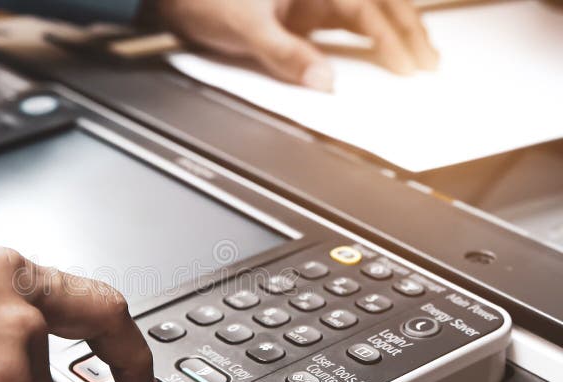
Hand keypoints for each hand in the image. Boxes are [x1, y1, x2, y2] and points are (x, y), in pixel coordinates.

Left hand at [158, 0, 438, 90]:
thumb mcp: (243, 28)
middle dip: (408, 30)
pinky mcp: (302, 12)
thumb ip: (285, 54)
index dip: (391, 36)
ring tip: (421, 56)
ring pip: (368, 10)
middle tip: (430, 63)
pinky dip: (369, 37)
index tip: (409, 64)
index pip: (365, 7)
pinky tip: (382, 52)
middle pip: (379, 2)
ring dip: (395, 31)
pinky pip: (346, 22)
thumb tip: (324, 81)